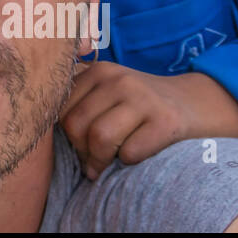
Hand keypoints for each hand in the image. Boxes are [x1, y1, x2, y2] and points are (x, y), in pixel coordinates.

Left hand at [59, 62, 237, 179]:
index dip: (64, 135)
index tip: (76, 146)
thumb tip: (41, 122)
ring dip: (99, 161)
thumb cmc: (141, 104)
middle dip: (80, 152)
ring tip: (103, 167)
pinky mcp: (166, 121)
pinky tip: (133, 157)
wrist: (197, 104)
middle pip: (76, 125)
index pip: (61, 108)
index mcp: (98, 71)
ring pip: (99, 138)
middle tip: (90, 163)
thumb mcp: (109, 90)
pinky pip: (130, 152)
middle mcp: (118, 79)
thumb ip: (79, 98)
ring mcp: (143, 98)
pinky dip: (127, 162)